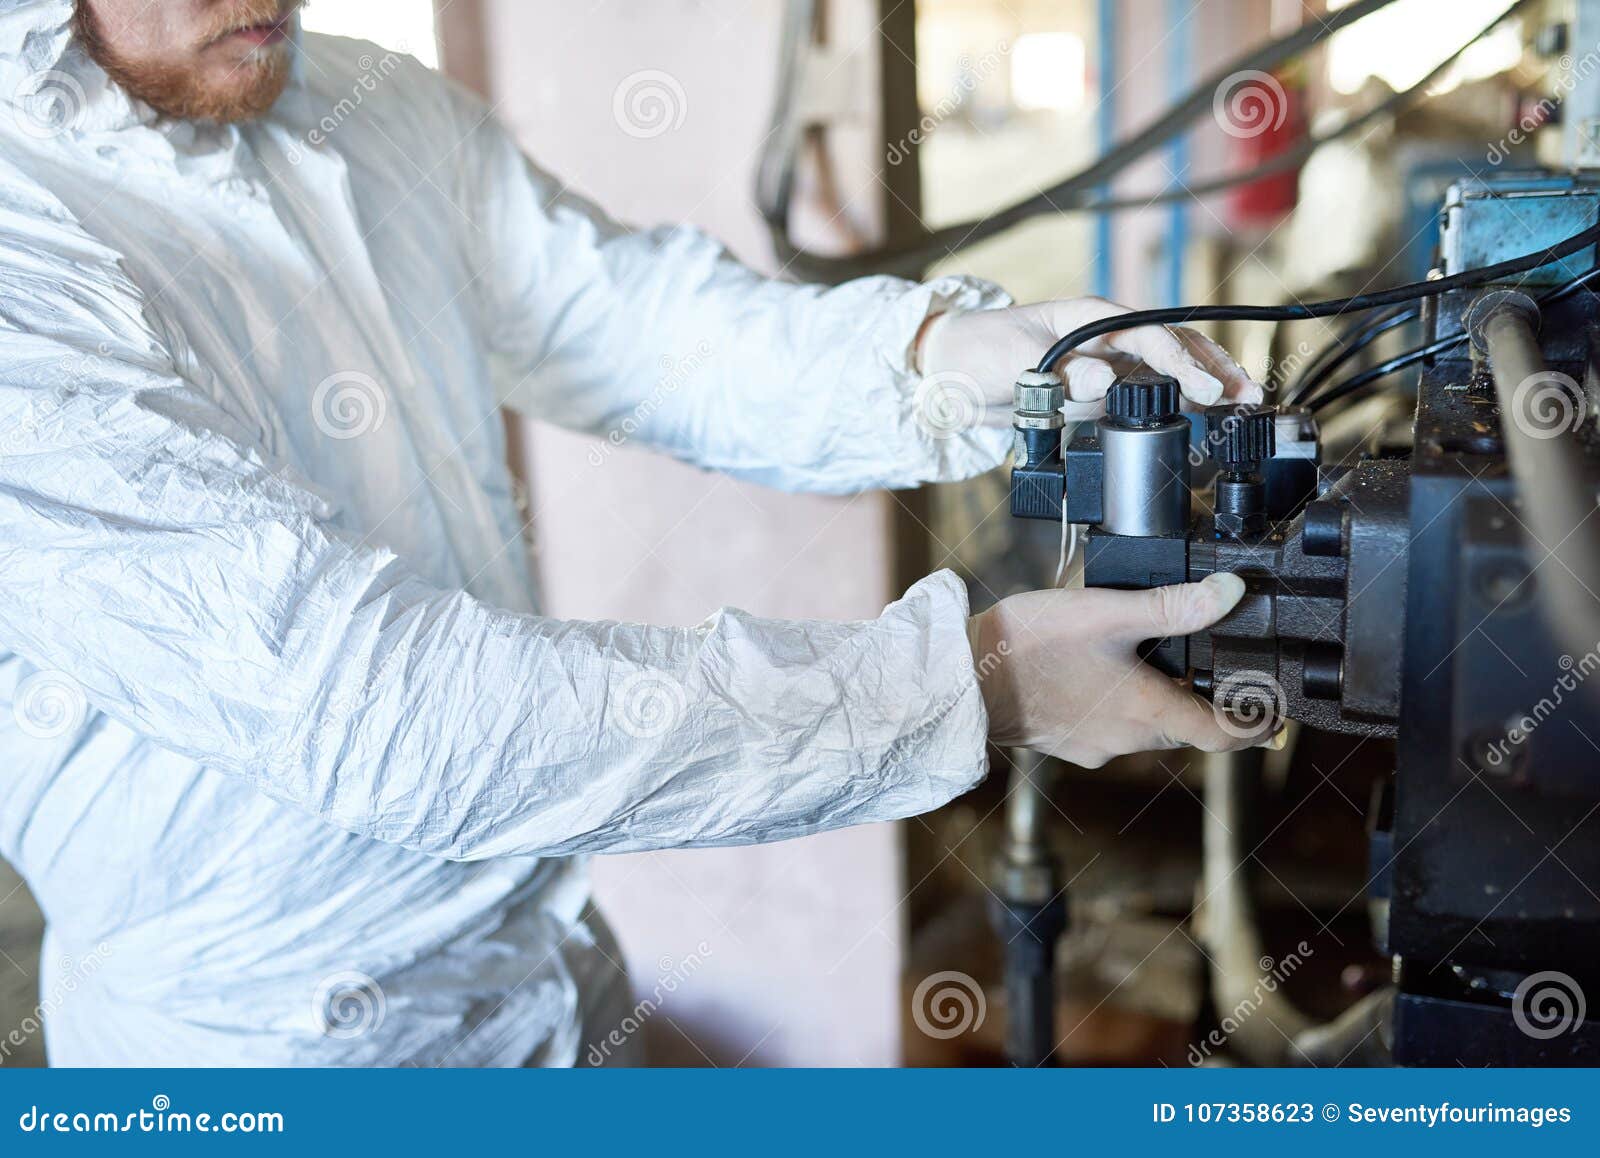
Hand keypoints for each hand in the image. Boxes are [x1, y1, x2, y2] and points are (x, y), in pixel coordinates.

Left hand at [919, 296, 1263, 422]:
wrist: (949, 372)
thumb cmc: (977, 350)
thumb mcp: (1012, 360)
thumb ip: (1058, 372)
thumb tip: (1104, 378)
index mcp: (1091, 319)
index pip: (1150, 336)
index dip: (1181, 363)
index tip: (1205, 390)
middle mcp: (1106, 339)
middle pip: (1172, 349)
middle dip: (1212, 370)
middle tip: (1247, 395)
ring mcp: (1106, 366)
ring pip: (1167, 374)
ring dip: (1204, 388)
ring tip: (1241, 407)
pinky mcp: (1098, 394)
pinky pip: (1146, 399)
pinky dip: (1177, 408)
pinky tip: (1203, 421)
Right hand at [969, 573, 1273, 766]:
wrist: (959, 680)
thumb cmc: (1029, 648)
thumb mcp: (1107, 613)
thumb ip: (1172, 606)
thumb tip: (1231, 594)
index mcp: (1148, 713)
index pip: (1223, 734)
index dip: (1254, 724)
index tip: (1272, 713)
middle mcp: (1127, 740)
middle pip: (1184, 727)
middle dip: (1201, 701)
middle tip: (1214, 665)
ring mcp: (1093, 745)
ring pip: (1144, 726)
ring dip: (1156, 698)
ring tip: (1148, 655)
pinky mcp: (1065, 742)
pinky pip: (1107, 726)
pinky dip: (1116, 702)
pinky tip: (1096, 670)